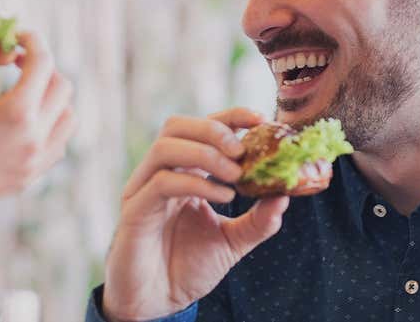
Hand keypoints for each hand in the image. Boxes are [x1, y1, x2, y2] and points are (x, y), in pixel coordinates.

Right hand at [0, 31, 74, 226]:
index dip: (32, 40)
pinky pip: (58, 141)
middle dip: (41, 67)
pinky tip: (23, 120)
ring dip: (52, 96)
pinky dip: (50, 124)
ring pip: (68, 115)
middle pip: (62, 86)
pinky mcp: (32, 175)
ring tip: (23, 90)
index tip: (17, 35)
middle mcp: (35, 137)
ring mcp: (37, 160)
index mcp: (16, 112)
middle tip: (16, 62)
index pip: (43, 62)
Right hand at [102, 108, 289, 321]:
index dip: (229, 117)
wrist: (157, 304)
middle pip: (176, 125)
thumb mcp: (232, 243)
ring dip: (206, 153)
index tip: (260, 119)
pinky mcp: (134, 210)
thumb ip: (257, 221)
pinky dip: (197, 183)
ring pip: (165, 146)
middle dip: (213, 129)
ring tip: (236, 175)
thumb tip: (286, 195)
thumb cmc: (186, 269)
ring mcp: (143, 189)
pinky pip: (162, 182)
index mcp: (181, 173)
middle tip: (242, 150)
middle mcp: (159, 174)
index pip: (201, 129)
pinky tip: (223, 196)